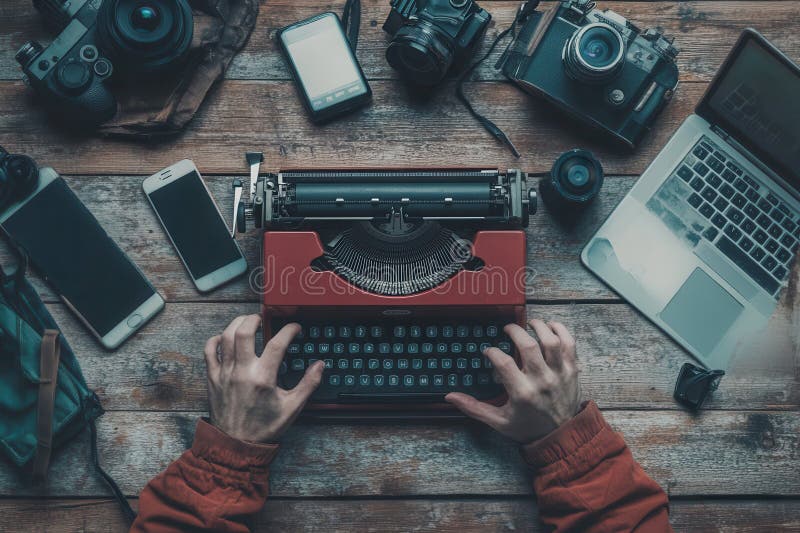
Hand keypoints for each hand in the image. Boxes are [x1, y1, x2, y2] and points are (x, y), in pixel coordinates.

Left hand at [204, 315, 323, 442]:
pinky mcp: (213, 378)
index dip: (288, 330)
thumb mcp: (292, 408)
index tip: (295, 328)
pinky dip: (215, 340)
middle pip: (244, 332)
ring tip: (247, 322)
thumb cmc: (264, 427)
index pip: (277, 343)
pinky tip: (223, 338)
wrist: (235, 445)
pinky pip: (209, 351)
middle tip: (263, 319)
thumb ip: (308, 384)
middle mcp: (242, 372)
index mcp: (263, 378)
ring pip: (225, 337)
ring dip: (236, 324)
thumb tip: (320, 365)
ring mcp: (224, 373)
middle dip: (255, 319)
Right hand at [446, 319, 580, 444]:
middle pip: (528, 345)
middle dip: (514, 331)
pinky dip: (560, 331)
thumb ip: (474, 408)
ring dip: (539, 327)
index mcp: (522, 393)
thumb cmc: (528, 428)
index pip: (503, 362)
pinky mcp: (572, 371)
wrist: (562, 437)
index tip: (489, 351)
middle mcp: (542, 381)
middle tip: (507, 329)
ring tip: (529, 323)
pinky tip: (550, 326)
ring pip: (551, 341)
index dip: (492, 352)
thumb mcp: (499, 421)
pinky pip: (570, 344)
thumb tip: (450, 397)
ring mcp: (559, 374)